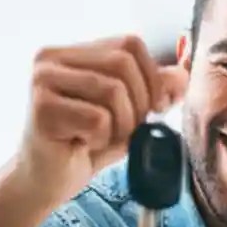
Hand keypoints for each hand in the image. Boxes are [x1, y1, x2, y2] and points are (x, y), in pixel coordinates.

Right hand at [18, 34, 188, 202]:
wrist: (45, 182)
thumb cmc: (83, 145)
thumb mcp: (127, 113)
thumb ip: (153, 89)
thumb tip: (184, 73)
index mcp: (71, 52)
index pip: (129, 44)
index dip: (153, 76)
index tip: (157, 108)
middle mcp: (50, 58)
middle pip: (122, 64)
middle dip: (140, 103)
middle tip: (132, 131)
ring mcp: (42, 81)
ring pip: (112, 91)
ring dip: (122, 125)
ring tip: (105, 139)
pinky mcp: (41, 109)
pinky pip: (97, 119)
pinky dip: (102, 139)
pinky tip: (83, 145)